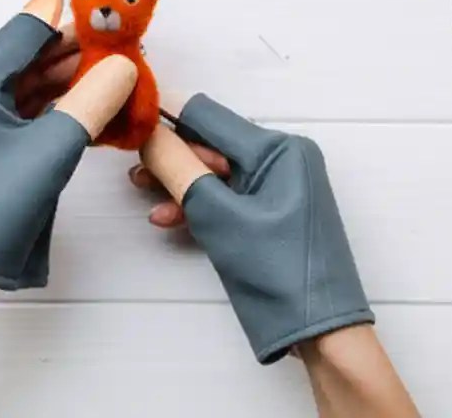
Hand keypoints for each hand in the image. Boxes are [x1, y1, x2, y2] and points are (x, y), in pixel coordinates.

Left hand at [0, 0, 137, 289]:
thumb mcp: (52, 152)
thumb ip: (91, 102)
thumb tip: (122, 65)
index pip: (25, 30)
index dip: (66, 14)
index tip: (100, 0)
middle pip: (29, 55)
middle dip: (78, 51)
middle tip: (124, 48)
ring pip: (32, 85)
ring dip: (74, 81)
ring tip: (118, 78)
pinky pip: (29, 112)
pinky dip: (62, 108)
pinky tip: (96, 109)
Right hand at [135, 95, 373, 363]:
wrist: (321, 334)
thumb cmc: (279, 275)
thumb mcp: (218, 218)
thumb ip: (180, 171)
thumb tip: (149, 137)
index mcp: (279, 150)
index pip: (210, 117)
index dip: (167, 120)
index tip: (131, 129)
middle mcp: (284, 159)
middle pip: (213, 143)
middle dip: (172, 157)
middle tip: (135, 170)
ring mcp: (281, 187)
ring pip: (218, 172)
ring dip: (181, 183)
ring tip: (143, 193)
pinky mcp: (274, 212)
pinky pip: (230, 196)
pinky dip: (201, 204)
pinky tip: (171, 217)